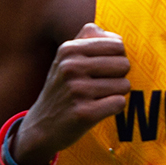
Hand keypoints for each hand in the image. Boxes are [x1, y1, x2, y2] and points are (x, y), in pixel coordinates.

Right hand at [13, 23, 131, 164]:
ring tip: (97, 98)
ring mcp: (76, 90)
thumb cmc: (62, 88)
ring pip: (124, 85)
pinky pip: (119, 103)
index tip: (103, 69)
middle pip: (124, 64)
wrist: (41, 126)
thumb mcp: (66, 58)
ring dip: (116, 93)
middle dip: (118, 76)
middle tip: (101, 86)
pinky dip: (114, 108)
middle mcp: (71, 67)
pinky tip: (97, 109)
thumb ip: (90, 38)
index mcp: (68, 49)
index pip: (118, 45)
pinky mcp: (84, 113)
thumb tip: (117, 38)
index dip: (117, 58)